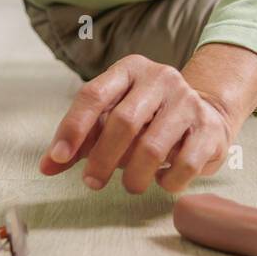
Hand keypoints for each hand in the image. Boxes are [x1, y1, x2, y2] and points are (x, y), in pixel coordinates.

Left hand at [40, 54, 251, 193]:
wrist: (206, 113)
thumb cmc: (148, 119)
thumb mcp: (112, 118)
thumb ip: (80, 141)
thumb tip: (47, 166)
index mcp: (130, 70)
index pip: (94, 94)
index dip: (72, 128)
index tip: (59, 158)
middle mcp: (161, 78)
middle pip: (124, 121)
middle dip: (102, 159)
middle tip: (92, 182)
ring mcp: (188, 102)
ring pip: (152, 147)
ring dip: (134, 176)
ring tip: (130, 185)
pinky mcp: (210, 128)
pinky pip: (184, 164)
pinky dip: (167, 181)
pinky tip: (161, 181)